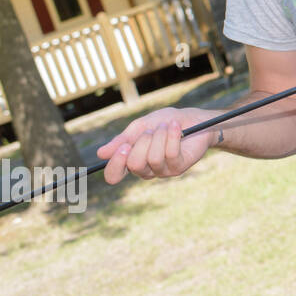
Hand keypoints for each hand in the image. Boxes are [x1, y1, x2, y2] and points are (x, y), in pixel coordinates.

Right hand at [95, 107, 217, 184]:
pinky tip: (176, 126)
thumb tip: (101, 154)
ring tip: (167, 126)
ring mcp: (163, 171)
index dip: (115, 164)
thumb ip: (123, 140)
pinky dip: (172, 136)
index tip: (124, 146)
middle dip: (143, 142)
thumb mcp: (141, 126)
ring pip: (153, 159)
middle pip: (134, 164)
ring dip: (160, 136)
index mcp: (131, 161)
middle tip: (152, 130)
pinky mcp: (179, 167)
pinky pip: (171, 154)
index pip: (113, 175)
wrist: (194, 120)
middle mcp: (145, 170)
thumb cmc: (165, 123)